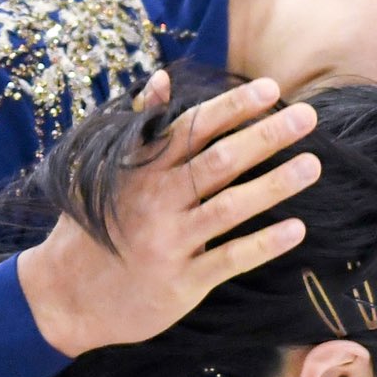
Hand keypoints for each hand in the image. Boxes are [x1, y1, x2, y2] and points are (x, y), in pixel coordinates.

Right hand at [17, 74, 319, 357]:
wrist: (63, 298)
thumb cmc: (88, 229)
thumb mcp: (101, 172)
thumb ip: (136, 125)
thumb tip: (162, 78)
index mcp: (140, 170)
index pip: (195, 128)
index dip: (235, 107)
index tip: (272, 89)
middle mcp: (157, 201)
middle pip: (220, 161)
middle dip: (266, 135)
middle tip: (308, 117)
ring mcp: (171, 242)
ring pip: (231, 207)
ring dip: (275, 185)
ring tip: (313, 166)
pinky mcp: (182, 283)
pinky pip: (231, 259)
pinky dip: (265, 244)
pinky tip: (296, 229)